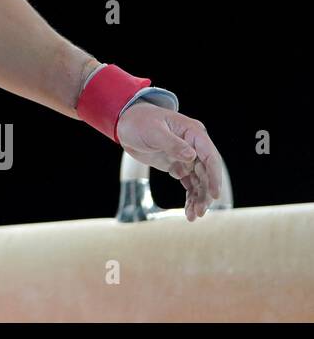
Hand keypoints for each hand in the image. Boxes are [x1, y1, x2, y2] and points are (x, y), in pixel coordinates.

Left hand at [116, 103, 222, 221]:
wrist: (125, 123)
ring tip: (194, 216)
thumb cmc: (139, 122)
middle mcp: (194, 146)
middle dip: (205, 193)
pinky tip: (189, 211)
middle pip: (206, 172)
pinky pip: (189, 183)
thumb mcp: (154, 131)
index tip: (214, 195)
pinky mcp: (178, 165)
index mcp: (193, 133)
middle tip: (200, 212)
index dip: (214, 176)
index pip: (209, 157)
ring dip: (198, 198)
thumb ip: (173, 144)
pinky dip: (190, 197)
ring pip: (199, 181)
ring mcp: (187, 157)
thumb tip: (192, 156)